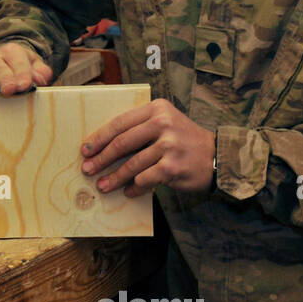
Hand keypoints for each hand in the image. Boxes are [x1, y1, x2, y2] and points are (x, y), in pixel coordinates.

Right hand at [0, 42, 53, 93]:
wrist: (8, 71)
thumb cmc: (24, 72)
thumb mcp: (37, 68)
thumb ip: (41, 72)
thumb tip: (39, 79)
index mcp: (10, 51)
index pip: (16, 58)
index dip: (21, 71)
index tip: (25, 85)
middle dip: (2, 77)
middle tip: (9, 91)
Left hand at [80, 99, 214, 196]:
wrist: (217, 157)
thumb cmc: (183, 140)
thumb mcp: (165, 122)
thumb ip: (140, 127)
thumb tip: (103, 146)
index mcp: (157, 109)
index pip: (120, 122)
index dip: (99, 137)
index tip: (85, 149)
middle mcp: (163, 123)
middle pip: (122, 143)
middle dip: (101, 158)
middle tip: (87, 169)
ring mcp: (168, 146)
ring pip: (131, 164)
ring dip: (114, 178)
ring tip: (102, 186)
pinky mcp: (172, 167)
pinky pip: (144, 179)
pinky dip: (134, 187)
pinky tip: (129, 192)